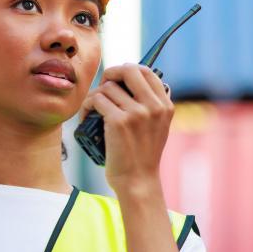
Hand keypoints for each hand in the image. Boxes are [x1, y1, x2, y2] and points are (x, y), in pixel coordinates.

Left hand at [79, 63, 173, 191]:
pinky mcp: (119, 122)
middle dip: (111, 74)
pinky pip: (96, 100)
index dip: (128, 70)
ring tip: (93, 109)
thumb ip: (151, 104)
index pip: (147, 71)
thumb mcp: (157, 127)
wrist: (138, 181)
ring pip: (108, 87)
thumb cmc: (142, 155)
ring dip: (95, 96)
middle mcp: (154, 106)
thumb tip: (129, 78)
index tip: (117, 79)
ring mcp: (137, 113)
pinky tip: (87, 116)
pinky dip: (87, 107)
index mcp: (165, 105)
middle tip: (103, 86)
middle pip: (128, 70)